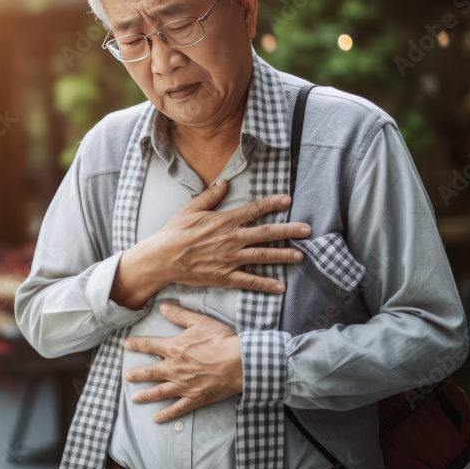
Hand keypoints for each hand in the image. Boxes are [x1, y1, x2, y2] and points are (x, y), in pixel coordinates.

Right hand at [112, 179, 309, 308]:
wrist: (162, 258)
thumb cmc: (174, 232)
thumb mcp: (191, 209)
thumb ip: (210, 196)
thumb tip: (225, 182)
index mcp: (225, 221)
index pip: (254, 210)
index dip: (272, 203)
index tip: (288, 200)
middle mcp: (232, 239)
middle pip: (266, 234)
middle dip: (289, 230)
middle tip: (307, 230)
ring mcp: (230, 259)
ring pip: (263, 256)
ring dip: (283, 256)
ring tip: (300, 255)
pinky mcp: (225, 277)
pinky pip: (250, 281)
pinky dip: (266, 284)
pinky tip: (281, 286)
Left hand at [123, 303, 241, 422]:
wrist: (240, 361)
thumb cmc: (222, 340)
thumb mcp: (200, 321)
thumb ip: (179, 315)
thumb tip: (162, 306)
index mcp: (174, 348)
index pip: (149, 345)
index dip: (136, 344)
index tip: (126, 344)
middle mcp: (174, 368)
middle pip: (149, 372)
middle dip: (136, 374)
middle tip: (126, 376)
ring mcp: (183, 385)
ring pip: (159, 392)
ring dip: (145, 395)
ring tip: (134, 398)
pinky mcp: (195, 398)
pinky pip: (177, 409)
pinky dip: (166, 415)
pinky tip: (157, 419)